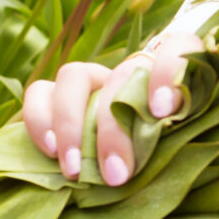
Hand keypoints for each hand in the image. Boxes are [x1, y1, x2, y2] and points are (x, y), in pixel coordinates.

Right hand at [21, 31, 201, 184]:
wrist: (125, 169)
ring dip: (71, 123)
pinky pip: (39, 93)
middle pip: (120, 74)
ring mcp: (91, 78)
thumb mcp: (179, 146)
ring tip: (75, 168)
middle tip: (117, 172)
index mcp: (169, 75)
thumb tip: (171, 143)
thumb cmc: (163, 156)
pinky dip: (41, 120)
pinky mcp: (55, 95)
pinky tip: (50, 151)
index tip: (163, 110)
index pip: (179, 46)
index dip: (170, 71)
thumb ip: (178, 138)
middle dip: (114, 128)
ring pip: (74, 75)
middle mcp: (128, 69)